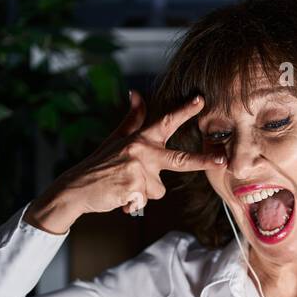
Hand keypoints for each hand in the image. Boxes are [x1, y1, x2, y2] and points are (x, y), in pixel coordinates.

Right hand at [26, 91, 225, 233]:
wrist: (76, 188)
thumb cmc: (99, 165)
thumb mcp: (116, 138)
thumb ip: (132, 119)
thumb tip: (136, 93)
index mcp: (140, 138)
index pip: (166, 122)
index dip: (184, 111)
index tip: (201, 100)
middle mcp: (141, 151)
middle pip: (180, 159)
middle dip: (202, 160)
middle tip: (221, 161)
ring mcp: (138, 169)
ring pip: (159, 190)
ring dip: (144, 193)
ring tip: (125, 186)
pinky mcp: (134, 187)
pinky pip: (145, 201)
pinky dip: (134, 203)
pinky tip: (120, 196)